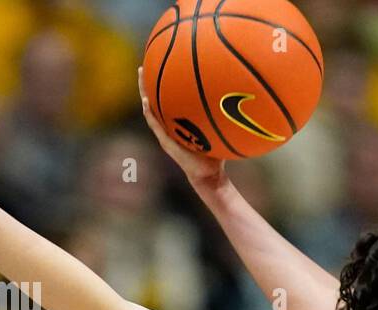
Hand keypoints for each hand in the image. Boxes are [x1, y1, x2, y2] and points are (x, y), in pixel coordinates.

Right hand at [138, 67, 227, 188]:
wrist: (209, 175)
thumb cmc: (215, 154)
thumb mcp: (216, 131)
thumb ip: (219, 118)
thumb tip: (236, 98)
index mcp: (178, 123)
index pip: (167, 100)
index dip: (162, 85)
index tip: (160, 65)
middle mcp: (169, 127)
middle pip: (155, 102)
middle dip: (148, 84)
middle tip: (144, 66)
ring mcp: (165, 134)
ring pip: (150, 110)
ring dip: (145, 93)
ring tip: (141, 76)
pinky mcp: (166, 143)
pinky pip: (155, 126)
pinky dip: (150, 114)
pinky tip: (146, 101)